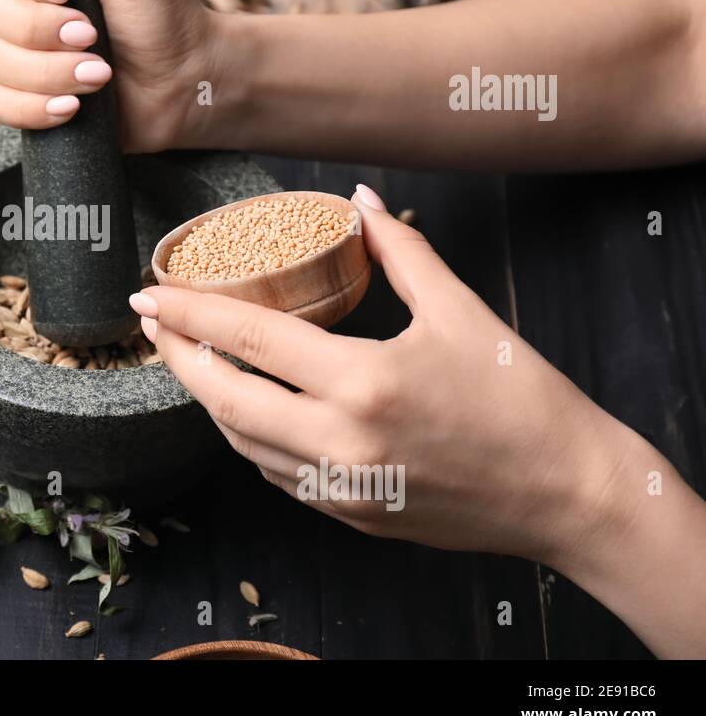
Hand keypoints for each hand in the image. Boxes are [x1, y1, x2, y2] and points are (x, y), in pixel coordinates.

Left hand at [130, 184, 640, 565]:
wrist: (567, 494)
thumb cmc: (521, 398)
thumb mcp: (461, 312)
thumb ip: (402, 250)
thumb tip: (359, 199)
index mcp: (363, 384)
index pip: (249, 341)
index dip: (189, 314)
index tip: (147, 294)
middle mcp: (340, 444)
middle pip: (224, 400)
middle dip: (178, 359)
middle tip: (154, 325)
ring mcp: (341, 488)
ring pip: (242, 444)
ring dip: (209, 400)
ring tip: (192, 359)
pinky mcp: (350, 515)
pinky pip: (277, 474)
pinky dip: (249, 438)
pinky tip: (247, 409)